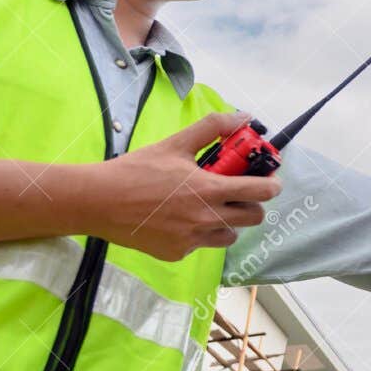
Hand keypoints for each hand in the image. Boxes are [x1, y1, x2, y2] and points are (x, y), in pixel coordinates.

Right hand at [88, 112, 282, 259]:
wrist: (98, 201)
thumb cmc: (136, 170)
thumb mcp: (175, 143)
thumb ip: (212, 128)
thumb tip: (242, 117)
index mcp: (208, 190)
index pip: (260, 192)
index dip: (272, 185)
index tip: (272, 181)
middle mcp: (205, 219)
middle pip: (253, 217)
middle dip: (252, 203)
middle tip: (239, 192)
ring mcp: (192, 240)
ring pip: (230, 234)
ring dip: (228, 220)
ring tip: (208, 205)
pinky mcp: (177, 253)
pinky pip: (203, 244)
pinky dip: (200, 233)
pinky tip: (180, 218)